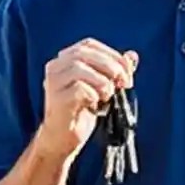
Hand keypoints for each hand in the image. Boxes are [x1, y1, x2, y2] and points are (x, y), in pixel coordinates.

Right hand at [36, 38, 137, 159]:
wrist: (63, 139)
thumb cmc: (82, 111)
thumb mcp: (103, 87)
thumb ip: (115, 71)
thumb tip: (132, 56)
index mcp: (65, 59)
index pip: (89, 44)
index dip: (111, 54)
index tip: (128, 71)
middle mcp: (55, 67)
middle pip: (84, 53)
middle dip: (111, 66)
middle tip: (124, 83)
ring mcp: (53, 83)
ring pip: (79, 68)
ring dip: (102, 81)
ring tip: (107, 96)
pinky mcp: (56, 99)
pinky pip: (79, 89)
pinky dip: (93, 95)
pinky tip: (95, 106)